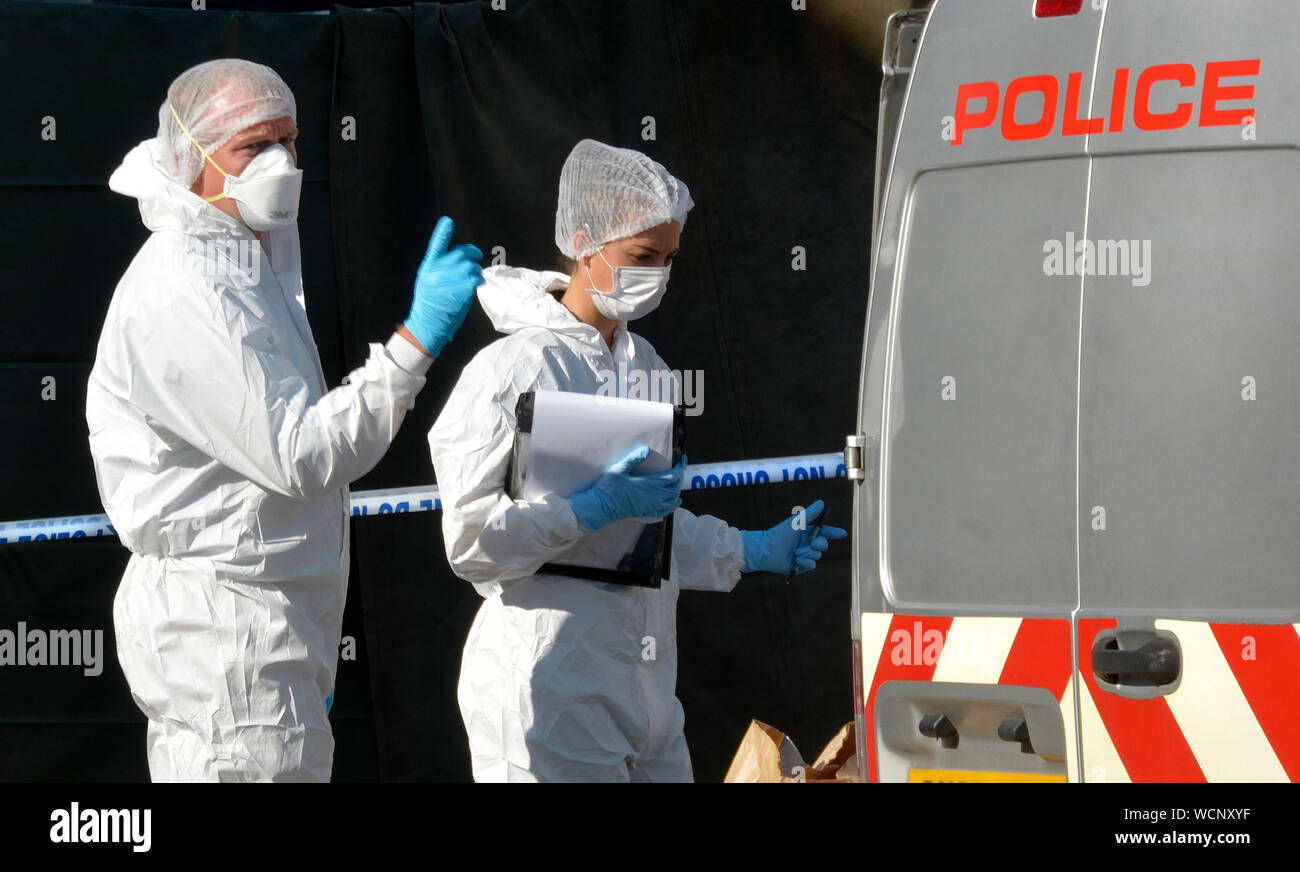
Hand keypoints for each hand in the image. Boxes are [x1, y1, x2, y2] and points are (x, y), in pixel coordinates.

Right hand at [404, 215, 483, 356]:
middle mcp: (439, 269)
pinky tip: (473, 288)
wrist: (428, 323)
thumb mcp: (427, 280)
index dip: (443, 232)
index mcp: (429, 266)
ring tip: (469, 281)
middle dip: (471, 254)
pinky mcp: (463, 288)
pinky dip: (478, 281)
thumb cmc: (430, 303)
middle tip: (476, 257)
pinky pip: (477, 278)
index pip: (437, 244)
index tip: (448, 221)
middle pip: (461, 253)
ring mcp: (451, 278)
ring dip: (475, 271)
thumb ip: (439, 267)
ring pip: (472, 266)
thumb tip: (458, 259)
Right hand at [570, 446, 686, 531]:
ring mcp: (650, 505)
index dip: (680, 467)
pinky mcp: (646, 511)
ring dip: (677, 490)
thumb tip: (645, 450)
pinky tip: (675, 501)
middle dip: (680, 477)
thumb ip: (633, 459)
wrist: (601, 507)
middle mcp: (653, 496)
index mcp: (648, 484)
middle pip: (674, 487)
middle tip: (678, 467)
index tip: (682, 459)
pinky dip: (673, 505)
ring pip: (672, 499)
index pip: (672, 476)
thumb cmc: (608, 488)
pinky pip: (665, 510)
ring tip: (676, 482)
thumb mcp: (619, 470)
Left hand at [740, 499, 847, 574]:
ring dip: (808, 553)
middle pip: (823, 545)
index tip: (843, 533)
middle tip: (814, 543)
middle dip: (821, 544)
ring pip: (817, 556)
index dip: (834, 533)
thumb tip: (821, 502)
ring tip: (796, 552)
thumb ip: (810, 513)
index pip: (824, 532)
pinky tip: (796, 560)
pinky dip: (805, 562)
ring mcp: (804, 555)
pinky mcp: (800, 566)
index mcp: (806, 533)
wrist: (766, 550)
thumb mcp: (796, 523)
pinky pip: (812, 565)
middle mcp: (806, 544)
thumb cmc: (779, 534)